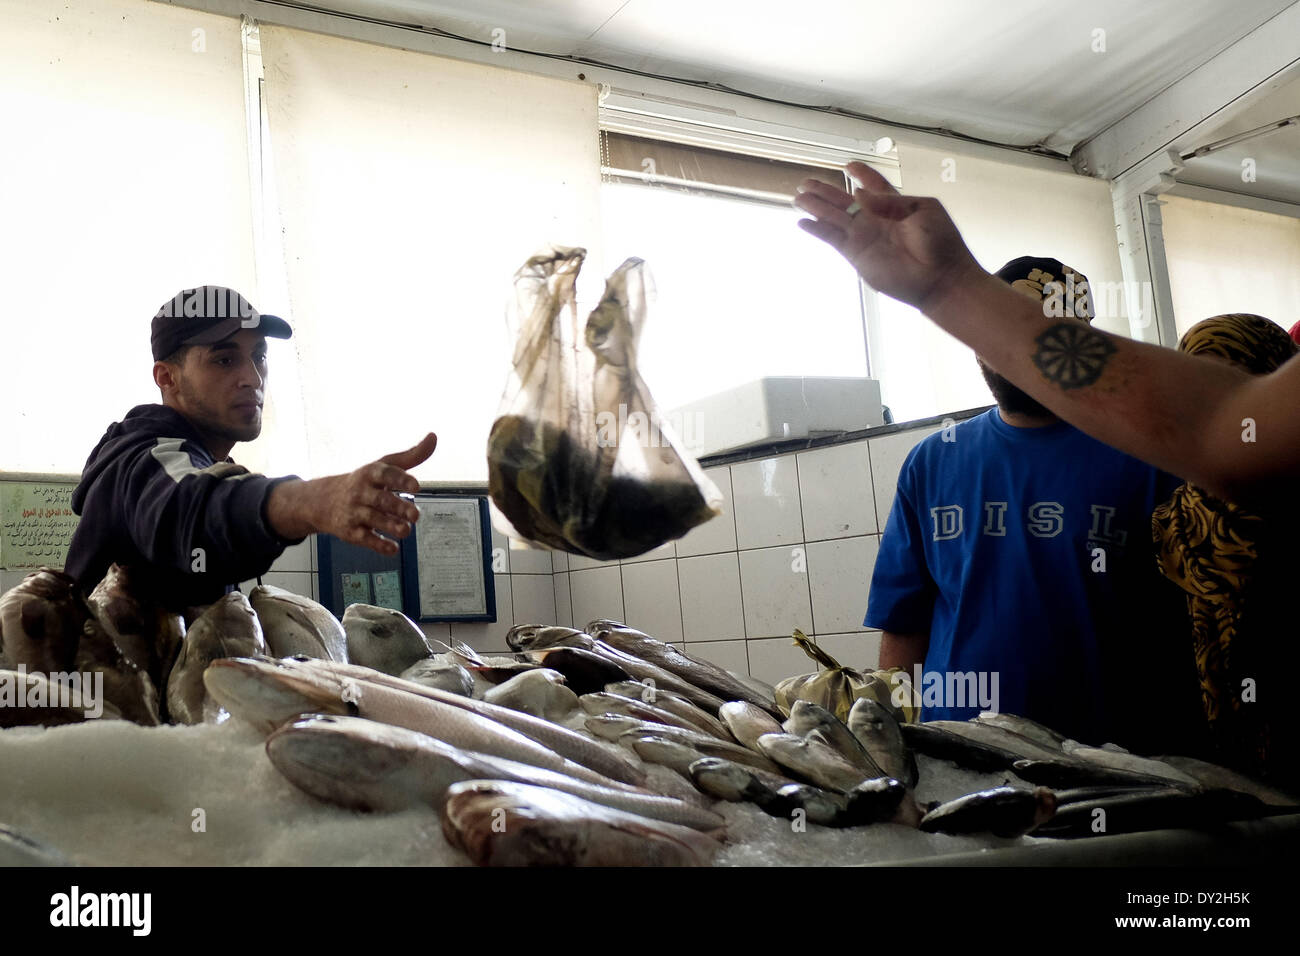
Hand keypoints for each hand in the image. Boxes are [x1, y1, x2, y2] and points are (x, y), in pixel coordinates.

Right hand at [268, 433, 436, 555]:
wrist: (323, 500)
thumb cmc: (364, 481)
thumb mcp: (384, 465)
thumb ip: (411, 455)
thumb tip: (434, 437)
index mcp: (371, 473)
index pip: (386, 474)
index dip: (401, 480)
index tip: (416, 487)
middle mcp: (361, 492)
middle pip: (381, 500)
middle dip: (398, 508)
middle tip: (416, 515)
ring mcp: (354, 512)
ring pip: (373, 520)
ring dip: (391, 526)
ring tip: (406, 530)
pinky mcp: (350, 531)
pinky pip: (365, 539)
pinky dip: (378, 545)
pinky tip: (393, 549)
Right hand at [794, 162, 983, 312]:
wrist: (939, 277)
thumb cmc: (940, 242)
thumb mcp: (923, 209)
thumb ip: (891, 200)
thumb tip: (859, 193)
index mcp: (895, 205)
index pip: (874, 184)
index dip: (862, 174)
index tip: (849, 166)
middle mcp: (875, 219)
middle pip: (844, 200)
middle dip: (825, 191)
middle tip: (806, 182)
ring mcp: (864, 237)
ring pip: (834, 217)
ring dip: (816, 207)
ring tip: (798, 197)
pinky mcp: (856, 254)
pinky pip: (832, 238)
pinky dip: (817, 230)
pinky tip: (804, 222)